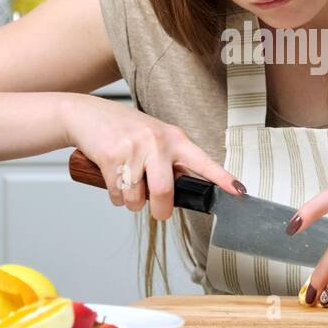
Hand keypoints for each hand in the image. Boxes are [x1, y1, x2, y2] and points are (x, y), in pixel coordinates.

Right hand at [63, 95, 244, 220]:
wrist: (87, 114)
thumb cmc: (125, 130)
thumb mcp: (156, 137)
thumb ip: (172, 160)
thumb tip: (186, 190)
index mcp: (175, 138)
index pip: (204, 161)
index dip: (223, 179)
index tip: (239, 192)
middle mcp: (157, 141)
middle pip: (165, 192)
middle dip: (161, 210)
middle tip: (158, 212)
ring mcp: (134, 148)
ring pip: (137, 198)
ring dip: (131, 202)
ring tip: (128, 186)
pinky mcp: (111, 157)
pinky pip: (117, 194)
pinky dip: (115, 196)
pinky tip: (114, 179)